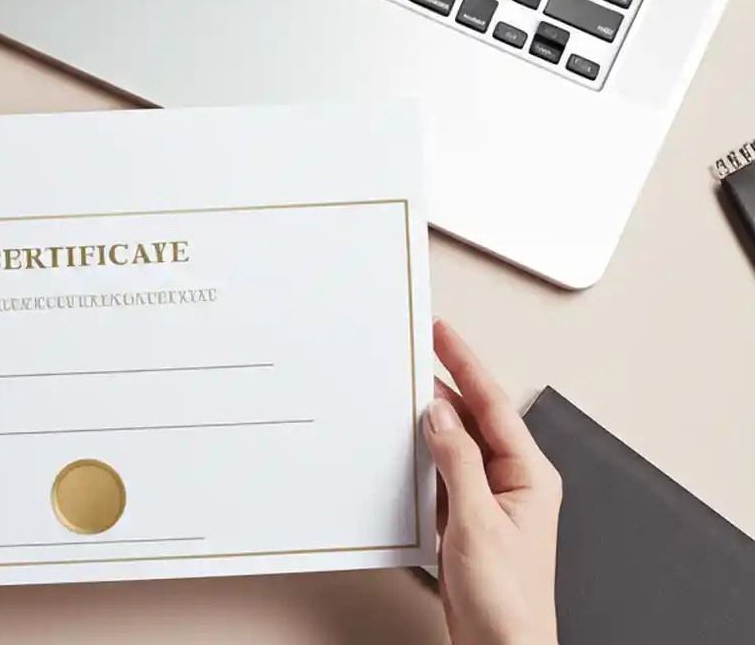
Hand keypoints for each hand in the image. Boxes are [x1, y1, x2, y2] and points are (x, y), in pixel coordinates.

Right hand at [425, 320, 561, 644]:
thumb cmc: (507, 599)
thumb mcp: (477, 520)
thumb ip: (457, 461)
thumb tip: (440, 414)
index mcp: (530, 475)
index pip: (493, 403)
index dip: (465, 362)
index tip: (442, 332)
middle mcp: (513, 483)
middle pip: (475, 418)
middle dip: (446, 384)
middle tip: (416, 351)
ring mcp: (489, 501)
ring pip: (455, 445)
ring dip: (430, 422)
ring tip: (403, 392)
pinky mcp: (467, 520)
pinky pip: (442, 474)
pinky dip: (422, 458)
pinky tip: (404, 447)